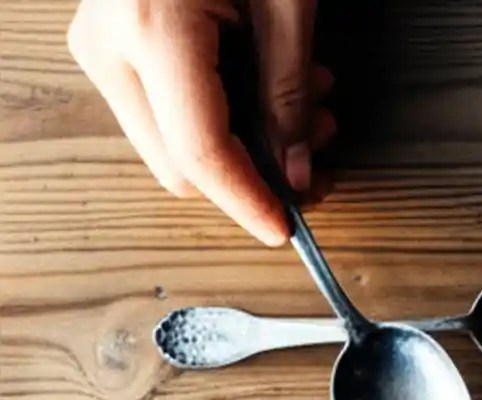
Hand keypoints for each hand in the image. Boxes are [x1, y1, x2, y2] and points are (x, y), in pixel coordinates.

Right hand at [67, 0, 335, 245]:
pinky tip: (266, 86)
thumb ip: (290, 91)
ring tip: (305, 105)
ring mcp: (100, 47)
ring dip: (242, 145)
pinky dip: (217, 116)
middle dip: (252, 174)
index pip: (199, 152)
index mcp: (151, 29)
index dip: (247, 199)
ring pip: (171, 146)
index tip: (286, 228)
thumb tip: (295, 173)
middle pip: (180, 164)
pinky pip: (162, 112)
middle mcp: (110, 45)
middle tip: (314, 152)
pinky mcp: (109, 47)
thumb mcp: (284, 2)